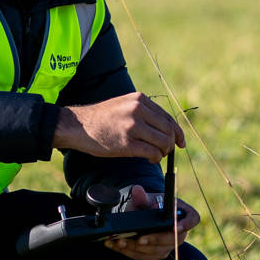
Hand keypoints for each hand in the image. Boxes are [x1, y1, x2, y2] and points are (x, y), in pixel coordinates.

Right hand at [54, 93, 184, 159]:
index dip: (177, 131)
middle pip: (169, 130)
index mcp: (139, 99)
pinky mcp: (127, 143)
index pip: (168, 117)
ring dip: (164, 152)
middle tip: (167, 151)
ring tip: (156, 155)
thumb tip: (164, 127)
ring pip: (164, 142)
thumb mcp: (124, 104)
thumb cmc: (101, 118)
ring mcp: (133, 126)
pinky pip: (152, 152)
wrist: (78, 125)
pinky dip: (156, 158)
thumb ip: (143, 111)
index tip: (180, 141)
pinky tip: (151, 159)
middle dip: (171, 143)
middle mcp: (138, 110)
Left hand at [104, 189, 199, 259]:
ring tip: (120, 241)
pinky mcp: (155, 254)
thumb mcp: (145, 199)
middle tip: (139, 239)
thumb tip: (137, 190)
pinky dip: (128, 252)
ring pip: (156, 251)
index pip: (193, 218)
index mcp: (182, 213)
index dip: (187, 223)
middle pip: (173, 240)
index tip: (176, 226)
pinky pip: (144, 257)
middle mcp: (179, 232)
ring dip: (137, 248)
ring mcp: (168, 245)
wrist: (142, 215)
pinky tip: (116, 246)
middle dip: (155, 240)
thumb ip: (142, 196)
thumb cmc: (149, 205)